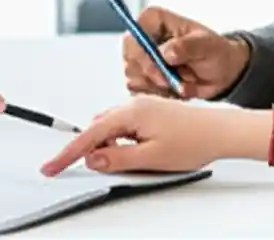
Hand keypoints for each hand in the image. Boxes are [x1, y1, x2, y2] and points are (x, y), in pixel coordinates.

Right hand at [40, 95, 239, 175]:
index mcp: (130, 113)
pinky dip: (123, 140)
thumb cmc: (193, 140)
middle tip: (96, 169)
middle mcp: (133, 104)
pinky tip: (140, 151)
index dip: (68, 154)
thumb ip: (118, 159)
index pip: (89, 136)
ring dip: (112, 146)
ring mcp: (142, 106)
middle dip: (93, 150)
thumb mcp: (152, 157)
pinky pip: (126, 126)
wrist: (222, 130)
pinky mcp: (150, 112)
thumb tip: (92, 160)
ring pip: (112, 128)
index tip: (51, 167)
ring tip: (135, 160)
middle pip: (98, 129)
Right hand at [124, 6, 249, 99]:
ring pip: (134, 77)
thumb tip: (166, 53)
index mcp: (154, 21)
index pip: (134, 34)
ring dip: (159, 86)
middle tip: (172, 80)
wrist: (222, 74)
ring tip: (181, 83)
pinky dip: (160, 95)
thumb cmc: (214, 51)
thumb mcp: (206, 45)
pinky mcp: (144, 78)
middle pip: (130, 58)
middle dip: (152, 74)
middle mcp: (144, 39)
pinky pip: (140, 92)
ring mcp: (142, 60)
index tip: (161, 66)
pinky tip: (177, 90)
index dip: (142, 53)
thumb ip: (186, 46)